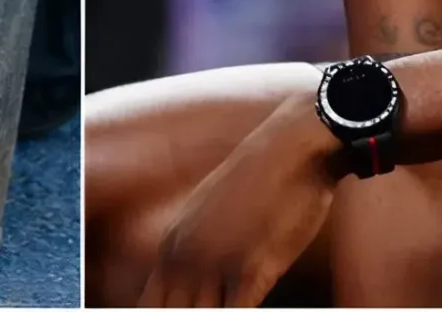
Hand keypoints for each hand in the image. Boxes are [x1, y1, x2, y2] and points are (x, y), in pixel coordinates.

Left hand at [142, 95, 341, 307]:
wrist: (294, 146)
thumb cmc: (260, 181)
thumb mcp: (211, 215)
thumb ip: (196, 252)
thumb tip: (189, 283)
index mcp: (172, 246)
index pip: (148, 309)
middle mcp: (185, 257)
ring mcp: (216, 264)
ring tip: (225, 310)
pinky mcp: (251, 270)